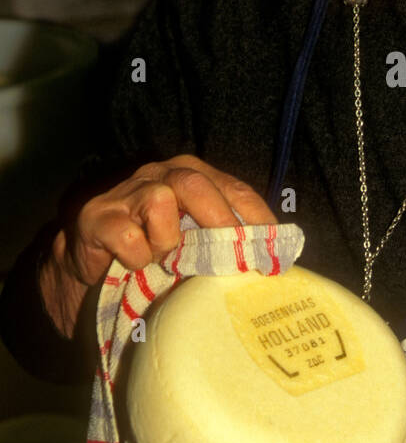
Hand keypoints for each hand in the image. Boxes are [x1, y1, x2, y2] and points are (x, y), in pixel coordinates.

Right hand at [40, 155, 275, 337]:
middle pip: (196, 185)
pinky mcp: (97, 217)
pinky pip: (127, 235)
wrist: (94, 268)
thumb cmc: (154, 251)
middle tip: (237, 258)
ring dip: (168, 238)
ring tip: (164, 259)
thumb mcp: (194, 243)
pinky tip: (136, 264)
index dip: (258, 216)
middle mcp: (161, 174)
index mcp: (192, 176)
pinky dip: (137, 255)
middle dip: (221, 221)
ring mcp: (127, 192)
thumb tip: (271, 265)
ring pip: (159, 200)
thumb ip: (223, 242)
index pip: (234, 188)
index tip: (275, 248)